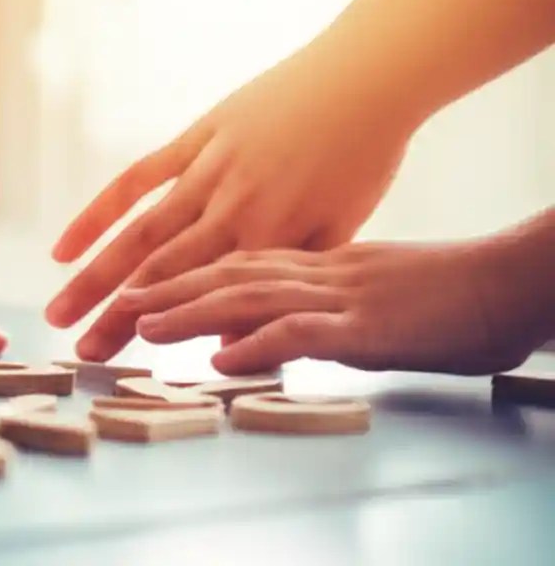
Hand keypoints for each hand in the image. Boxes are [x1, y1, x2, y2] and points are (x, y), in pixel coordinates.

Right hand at [46, 57, 416, 340]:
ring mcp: (205, 171)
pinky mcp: (194, 137)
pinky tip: (65, 246)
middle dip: (114, 317)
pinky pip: (137, 178)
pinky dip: (99, 212)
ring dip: (94, 276)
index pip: (200, 295)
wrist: (365, 76)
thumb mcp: (338, 230)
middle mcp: (228, 208)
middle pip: (159, 273)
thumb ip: (283, 280)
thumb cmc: (364, 157)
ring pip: (140, 233)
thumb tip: (228, 335)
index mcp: (268, 236)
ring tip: (57, 312)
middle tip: (78, 354)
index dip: (155, 330)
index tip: (124, 363)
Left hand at [106, 241, 547, 374]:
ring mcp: (338, 293)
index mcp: (312, 258)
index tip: (128, 288)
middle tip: (108, 313)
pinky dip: (257, 345)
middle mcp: (314, 268)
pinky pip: (304, 332)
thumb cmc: (440, 290)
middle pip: (222, 273)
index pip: (229, 261)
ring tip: (140, 328)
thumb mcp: (358, 288)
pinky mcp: (367, 325)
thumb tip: (242, 328)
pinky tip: (219, 360)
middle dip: (159, 294)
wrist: (508, 281)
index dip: (174, 274)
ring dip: (188, 313)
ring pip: (249, 296)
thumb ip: (302, 302)